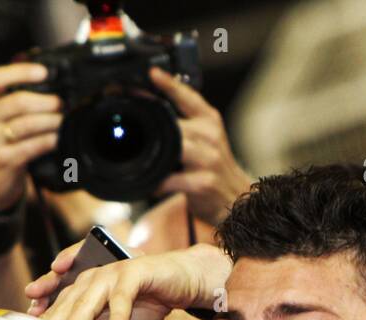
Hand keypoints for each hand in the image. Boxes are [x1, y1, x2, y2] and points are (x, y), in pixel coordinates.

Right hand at [0, 63, 61, 209]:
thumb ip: (13, 100)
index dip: (21, 72)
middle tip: (61, 103)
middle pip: (18, 102)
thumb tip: (50, 84)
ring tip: (63, 120)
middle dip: (46, 101)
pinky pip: (32, 146)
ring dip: (51, 121)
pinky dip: (49, 140)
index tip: (44, 72)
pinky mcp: (4, 160)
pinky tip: (57, 138)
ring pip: (27, 124)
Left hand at [28, 243, 229, 319]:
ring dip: (80, 319)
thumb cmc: (147, 308)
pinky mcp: (136, 272)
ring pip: (91, 297)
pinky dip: (119, 313)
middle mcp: (94, 278)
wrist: (179, 285)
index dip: (43, 319)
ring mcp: (113, 273)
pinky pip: (123, 294)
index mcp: (85, 289)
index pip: (57, 305)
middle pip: (68, 301)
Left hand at [148, 67, 251, 225]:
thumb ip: (186, 122)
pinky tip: (151, 184)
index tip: (152, 73)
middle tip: (127, 125)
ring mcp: (208, 160)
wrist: (238, 199)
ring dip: (153, 155)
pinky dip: (157, 183)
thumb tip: (152, 109)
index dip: (169, 84)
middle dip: (151, 126)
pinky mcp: (203, 182)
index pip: (188, 97)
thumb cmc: (214, 168)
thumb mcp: (207, 138)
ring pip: (173, 148)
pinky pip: (171, 180)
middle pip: (174, 124)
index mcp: (210, 121)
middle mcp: (211, 137)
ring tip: (138, 157)